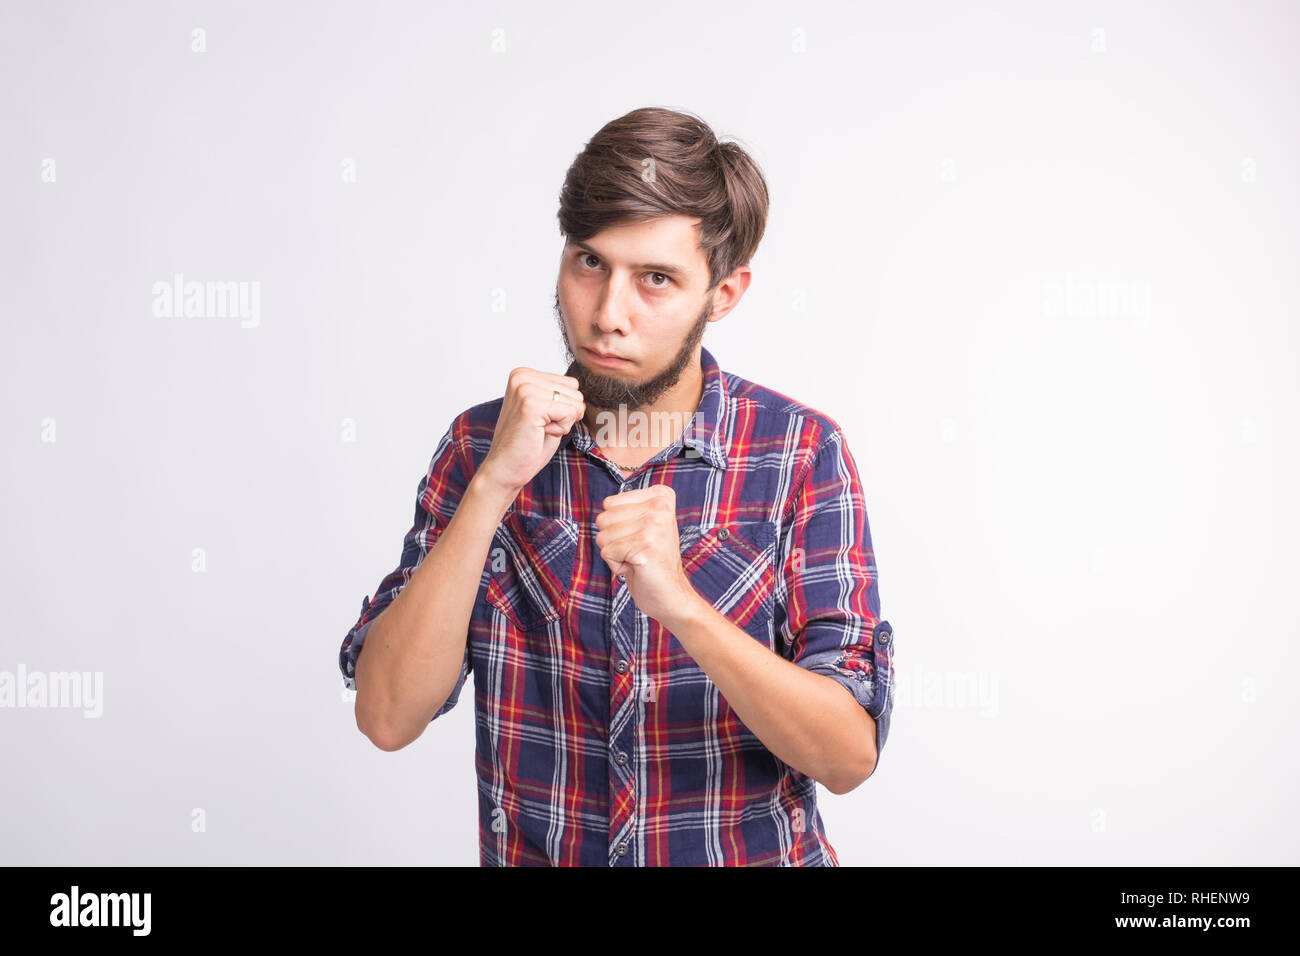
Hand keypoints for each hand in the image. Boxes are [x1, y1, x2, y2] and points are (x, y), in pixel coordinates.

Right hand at [478, 367, 584, 493]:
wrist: (505, 469)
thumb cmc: (526, 445)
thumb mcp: (547, 411)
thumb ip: (560, 395)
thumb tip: (582, 392)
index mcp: (523, 374)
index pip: (570, 384)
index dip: (563, 408)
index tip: (540, 420)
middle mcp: (522, 376)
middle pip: (575, 391)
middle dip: (565, 414)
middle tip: (539, 428)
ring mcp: (525, 389)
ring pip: (575, 402)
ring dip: (563, 422)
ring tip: (538, 430)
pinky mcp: (531, 404)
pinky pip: (570, 413)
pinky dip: (561, 429)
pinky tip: (539, 433)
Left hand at [594, 484, 697, 628]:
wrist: (671, 594)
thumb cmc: (652, 560)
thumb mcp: (644, 524)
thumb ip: (626, 508)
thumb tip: (604, 504)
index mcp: (661, 496)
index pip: (609, 503)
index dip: (615, 525)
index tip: (638, 536)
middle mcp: (660, 506)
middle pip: (603, 518)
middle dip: (612, 539)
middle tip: (636, 550)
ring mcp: (654, 525)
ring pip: (603, 536)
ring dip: (614, 553)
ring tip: (637, 558)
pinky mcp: (645, 546)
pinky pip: (607, 553)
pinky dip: (616, 565)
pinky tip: (636, 567)